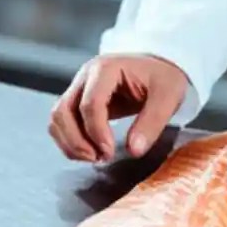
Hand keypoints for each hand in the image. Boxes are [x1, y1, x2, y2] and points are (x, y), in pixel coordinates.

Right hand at [49, 54, 187, 162]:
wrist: (159, 68)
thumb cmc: (163, 78)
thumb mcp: (168, 97)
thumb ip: (152, 122)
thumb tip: (133, 151)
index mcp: (106, 69)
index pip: (89, 104)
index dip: (96, 132)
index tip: (110, 153)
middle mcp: (85, 76)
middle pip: (63, 111)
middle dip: (76, 141)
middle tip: (99, 159)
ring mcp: (78, 87)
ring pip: (57, 118)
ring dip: (70, 142)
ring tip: (94, 158)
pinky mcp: (78, 100)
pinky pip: (62, 122)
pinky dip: (69, 140)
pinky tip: (90, 151)